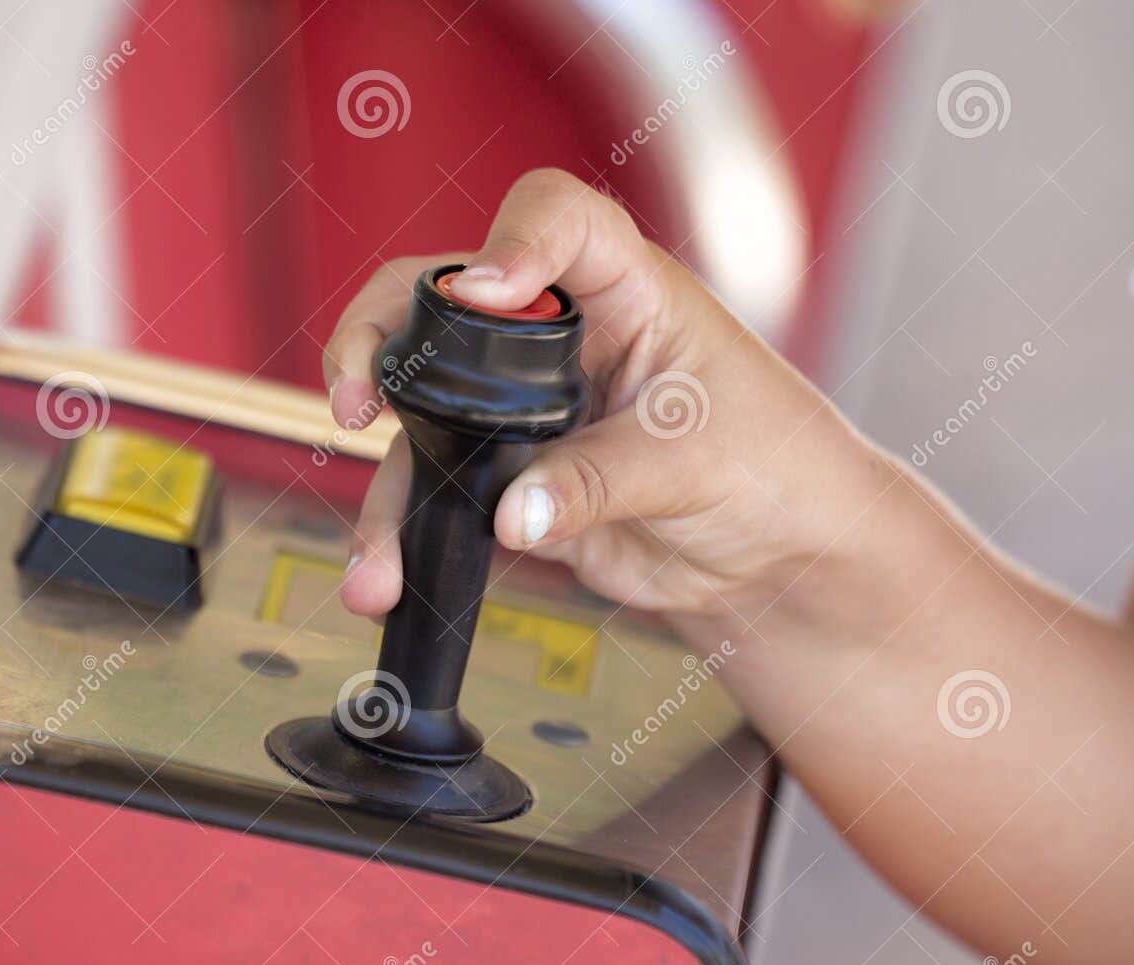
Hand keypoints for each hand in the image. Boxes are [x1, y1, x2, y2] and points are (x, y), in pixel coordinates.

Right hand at [322, 168, 883, 626]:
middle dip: (379, 340)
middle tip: (362, 398)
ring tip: (377, 555)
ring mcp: (524, 406)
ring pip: (421, 415)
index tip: (484, 293)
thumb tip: (514, 512)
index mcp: (626, 290)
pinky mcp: (507, 475)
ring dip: (386, 485)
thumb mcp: (693, 464)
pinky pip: (435, 493)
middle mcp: (561, 336)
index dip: (512, 243)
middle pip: (440, 301)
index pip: (558, 221)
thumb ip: (599, 483)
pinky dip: (403, 535)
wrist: (770, 558)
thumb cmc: (770, 470)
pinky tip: (387, 574)